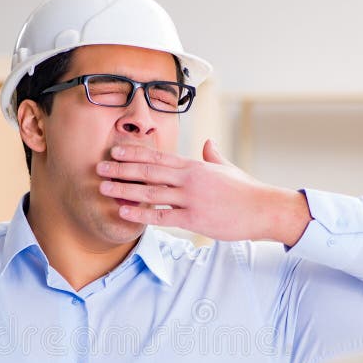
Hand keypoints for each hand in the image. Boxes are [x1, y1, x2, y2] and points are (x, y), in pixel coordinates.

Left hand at [96, 139, 310, 245]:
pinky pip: (161, 216)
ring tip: (104, 188)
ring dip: (125, 190)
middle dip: (122, 169)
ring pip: (151, 193)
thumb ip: (213, 156)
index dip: (135, 154)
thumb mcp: (228, 168)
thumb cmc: (246, 191)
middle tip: (100, 167)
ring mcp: (190, 199)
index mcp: (195, 166)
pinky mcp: (193, 219)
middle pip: (149, 172)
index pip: (159, 157)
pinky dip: (141, 214)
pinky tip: (124, 211)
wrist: (262, 209)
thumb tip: (208, 143)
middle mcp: (189, 180)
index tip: (116, 151)